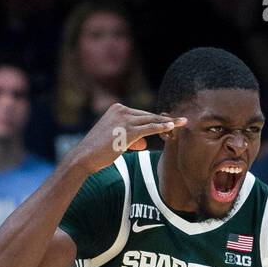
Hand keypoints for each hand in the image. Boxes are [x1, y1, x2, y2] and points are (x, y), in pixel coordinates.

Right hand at [68, 103, 187, 174]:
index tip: (170, 124)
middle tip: (182, 121)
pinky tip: (172, 127)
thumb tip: (144, 143)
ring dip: (168, 123)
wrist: (85, 157)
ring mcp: (124, 119)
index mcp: (117, 109)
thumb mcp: (117, 140)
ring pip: (150, 120)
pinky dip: (161, 127)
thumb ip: (131, 138)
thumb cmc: (99, 151)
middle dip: (165, 120)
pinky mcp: (127, 131)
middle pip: (148, 115)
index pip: (141, 115)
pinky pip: (148, 128)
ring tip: (182, 123)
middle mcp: (121, 110)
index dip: (156, 121)